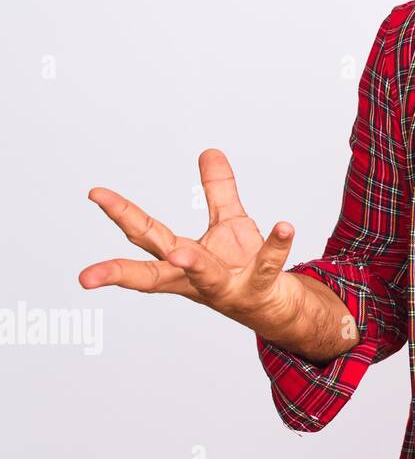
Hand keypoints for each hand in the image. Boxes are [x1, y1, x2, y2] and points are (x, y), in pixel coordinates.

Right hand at [80, 148, 299, 329]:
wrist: (277, 306)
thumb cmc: (243, 267)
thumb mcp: (229, 224)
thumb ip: (218, 191)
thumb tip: (210, 152)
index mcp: (181, 260)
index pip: (145, 234)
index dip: (121, 213)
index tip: (95, 192)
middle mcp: (195, 280)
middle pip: (153, 274)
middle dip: (120, 274)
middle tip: (87, 277)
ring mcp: (225, 288)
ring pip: (205, 277)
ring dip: (192, 266)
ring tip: (181, 254)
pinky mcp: (258, 289)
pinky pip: (266, 266)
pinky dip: (275, 246)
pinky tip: (284, 227)